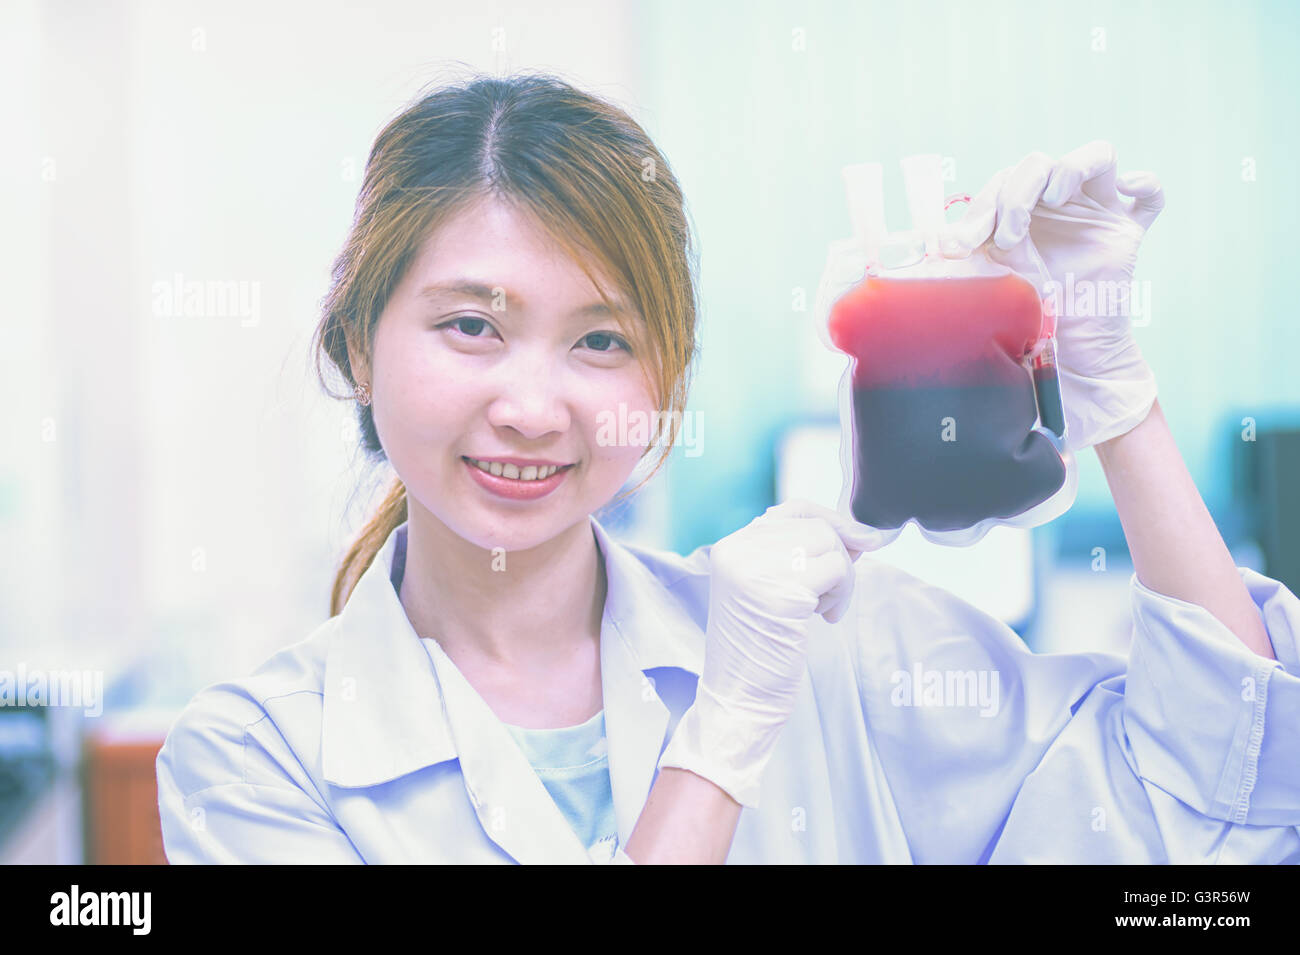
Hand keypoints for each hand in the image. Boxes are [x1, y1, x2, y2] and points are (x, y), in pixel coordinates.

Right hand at [656, 499, 876, 808]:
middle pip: (815, 526)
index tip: (862, 540)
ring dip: (842, 580)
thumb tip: (864, 534)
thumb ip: (802, 556)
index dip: (831, 519)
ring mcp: (755, 570)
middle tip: (831, 597)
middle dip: (839, 557)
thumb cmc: (760, 650)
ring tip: (824, 611)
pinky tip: (825, 620)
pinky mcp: (780, 593)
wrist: (739, 700)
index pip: (791, 509)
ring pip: (830, 545)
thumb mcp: (774, 589)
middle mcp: (737, 551)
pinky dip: (841, 596)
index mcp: (730, 547)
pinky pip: (836, 571)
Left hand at [940, 142, 1165, 449]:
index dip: (981, 208)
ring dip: (1070, 169)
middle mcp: (1057, 204)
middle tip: (1008, 236)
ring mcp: (1095, 213)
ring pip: (1096, 157)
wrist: (1063, 355)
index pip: (1002, 183)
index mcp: (1020, 209)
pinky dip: (1144, 183)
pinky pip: (1150, 195)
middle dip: (1017, 192)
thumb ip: (975, 252)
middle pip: (1041, 163)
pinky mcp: (1128, 233)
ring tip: (1054, 200)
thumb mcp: (991, 278)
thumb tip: (938, 243)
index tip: (961, 245)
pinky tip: (1127, 189)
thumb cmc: (1023, 315)